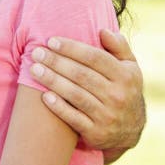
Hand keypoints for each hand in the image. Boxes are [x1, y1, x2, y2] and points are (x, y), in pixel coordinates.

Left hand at [30, 29, 144, 162]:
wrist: (130, 131)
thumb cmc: (122, 89)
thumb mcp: (130, 68)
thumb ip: (119, 48)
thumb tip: (104, 31)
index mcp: (126, 76)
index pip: (96, 58)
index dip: (72, 48)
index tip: (51, 41)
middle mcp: (118, 96)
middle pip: (82, 75)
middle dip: (56, 62)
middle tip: (36, 53)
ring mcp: (108, 116)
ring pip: (76, 95)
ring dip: (53, 81)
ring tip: (34, 69)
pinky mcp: (97, 133)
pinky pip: (74, 118)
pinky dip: (59, 107)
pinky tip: (44, 96)